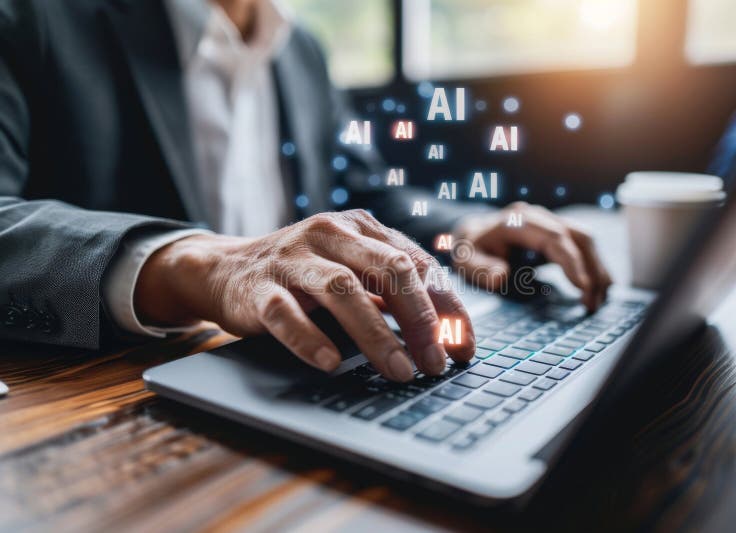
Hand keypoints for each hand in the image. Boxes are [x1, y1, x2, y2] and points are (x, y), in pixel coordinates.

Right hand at [134, 210, 475, 381]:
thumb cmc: (303, 276)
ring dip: (377, 335)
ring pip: (343, 290)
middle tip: (436, 362)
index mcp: (361, 228)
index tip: (463, 346)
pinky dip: (309, 338)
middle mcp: (330, 234)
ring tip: (400, 371)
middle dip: (420, 319)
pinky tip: (330, 362)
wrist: (226, 268)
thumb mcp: (352, 270)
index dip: (446, 307)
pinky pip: (286, 313)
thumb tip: (450, 336)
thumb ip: (393, 295)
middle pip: (389, 270)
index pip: (416, 264)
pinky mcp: (260, 287)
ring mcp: (293, 257)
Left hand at [452, 202, 611, 310]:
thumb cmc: (470, 249)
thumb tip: (499, 277)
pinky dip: (595, 267)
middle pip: (579, 236)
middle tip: (592, 304)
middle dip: (592, 269)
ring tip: (596, 302)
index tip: (582, 288)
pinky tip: (598, 290)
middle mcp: (540, 217)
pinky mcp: (559, 233)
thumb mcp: (466, 260)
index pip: (555, 238)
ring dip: (598, 270)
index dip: (572, 262)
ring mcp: (551, 222)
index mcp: (518, 221)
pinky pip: (584, 246)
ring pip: (587, 241)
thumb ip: (479, 268)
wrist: (472, 234)